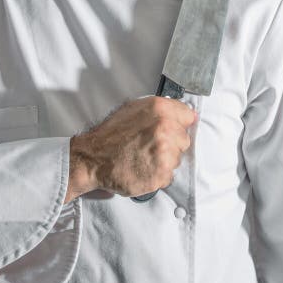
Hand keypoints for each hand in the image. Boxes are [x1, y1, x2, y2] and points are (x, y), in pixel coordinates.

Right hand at [64, 96, 196, 202]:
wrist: (93, 159)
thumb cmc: (110, 135)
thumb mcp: (133, 108)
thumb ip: (159, 109)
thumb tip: (180, 112)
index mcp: (160, 109)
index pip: (188, 116)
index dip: (179, 123)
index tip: (173, 129)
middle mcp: (166, 129)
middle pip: (184, 139)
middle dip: (172, 143)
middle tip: (151, 145)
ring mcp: (165, 152)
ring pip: (177, 158)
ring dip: (165, 160)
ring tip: (144, 157)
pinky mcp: (163, 174)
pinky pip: (169, 174)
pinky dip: (159, 174)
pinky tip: (144, 168)